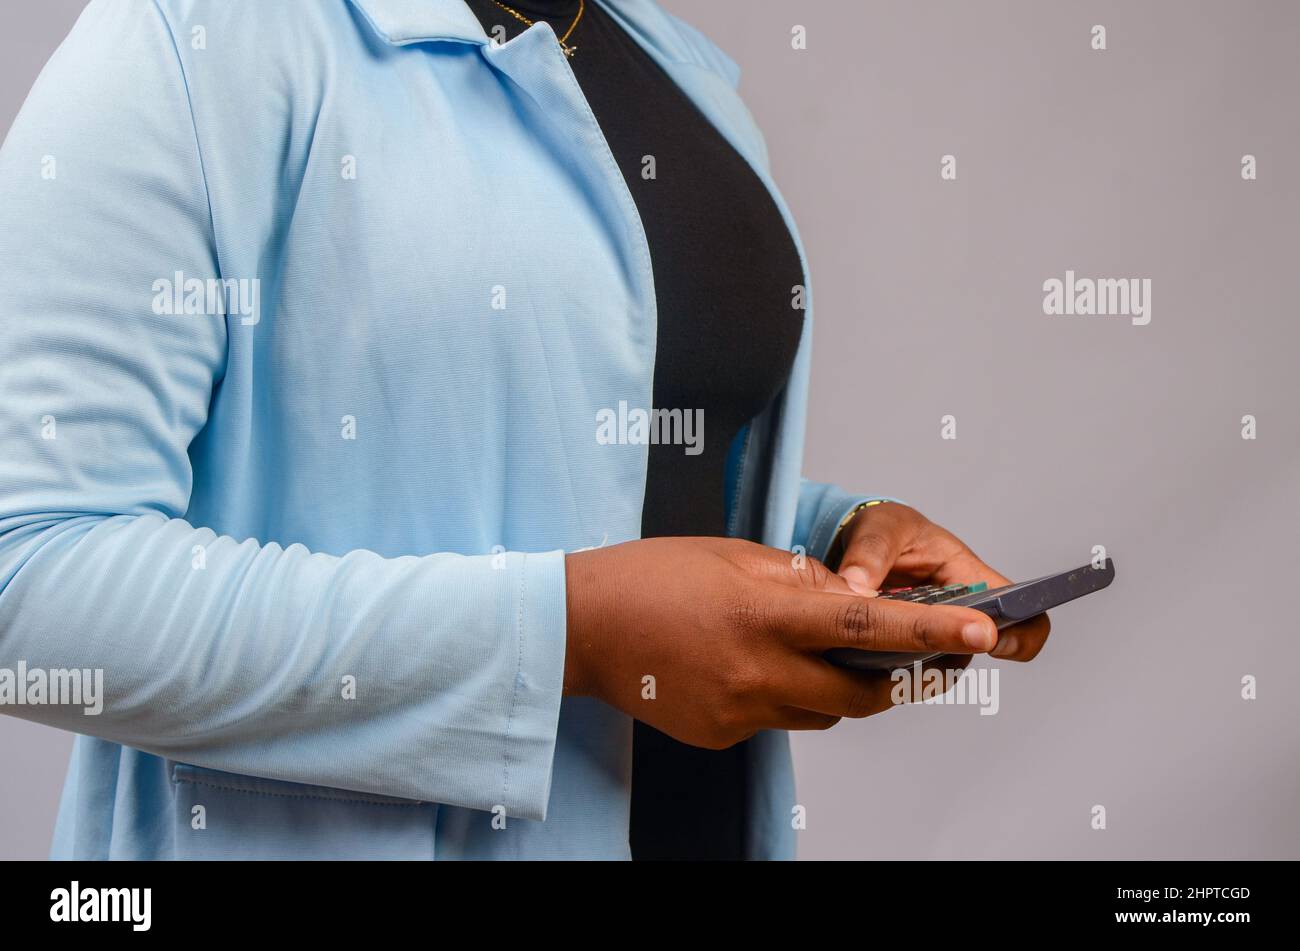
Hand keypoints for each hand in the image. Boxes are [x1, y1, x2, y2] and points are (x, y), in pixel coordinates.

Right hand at [563, 537, 999, 748]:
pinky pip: (777, 721)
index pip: (865, 628)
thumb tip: (852, 602)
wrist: (580, 627)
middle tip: (920, 661)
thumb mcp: (734, 556)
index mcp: (763, 612)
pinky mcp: (721, 736)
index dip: (929, 633)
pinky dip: (782, 696)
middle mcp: (756, 670)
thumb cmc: (651, 577)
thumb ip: (800, 583)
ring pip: (821, 713)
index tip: (983, 632)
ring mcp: (738, 711)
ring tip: (806, 648)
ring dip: (834, 687)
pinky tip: (746, 665)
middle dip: (897, 682)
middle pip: (859, 695)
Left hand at [835, 503, 1050, 661]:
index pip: (1017, 606)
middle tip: (913, 651)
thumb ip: (871, 552)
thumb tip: (858, 585)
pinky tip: (861, 656)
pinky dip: (886, 665)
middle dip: (950, 655)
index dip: (1021, 631)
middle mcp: (957, 611)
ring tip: (877, 648)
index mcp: (966, 574)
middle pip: (974, 647)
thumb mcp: (881, 527)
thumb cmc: (887, 530)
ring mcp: (931, 635)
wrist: (860, 544)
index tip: (992, 642)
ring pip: (937, 664)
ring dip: (911, 663)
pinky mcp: (902, 649)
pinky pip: (904, 668)